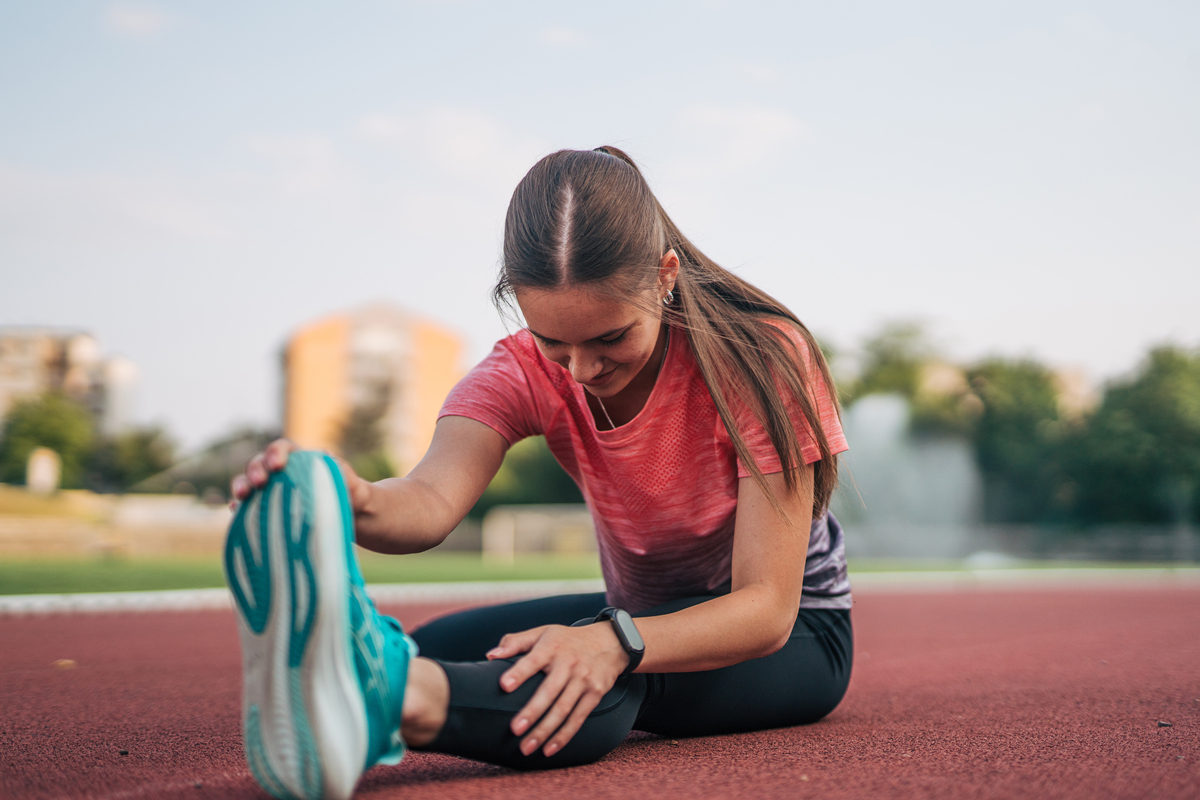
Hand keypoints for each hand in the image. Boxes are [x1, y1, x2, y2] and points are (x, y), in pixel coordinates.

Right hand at [229, 439, 373, 514]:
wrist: (351, 517)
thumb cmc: (352, 495)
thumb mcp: (354, 484)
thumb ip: (344, 473)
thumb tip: (327, 459)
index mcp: (300, 460)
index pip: (282, 448)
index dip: (276, 453)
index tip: (278, 465)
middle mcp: (281, 473)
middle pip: (260, 463)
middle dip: (256, 470)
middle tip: (260, 482)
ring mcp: (271, 491)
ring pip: (248, 482)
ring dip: (242, 486)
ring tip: (242, 496)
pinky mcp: (266, 510)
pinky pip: (248, 507)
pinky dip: (239, 508)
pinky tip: (235, 512)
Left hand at [486, 623, 629, 757]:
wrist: (609, 642)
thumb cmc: (566, 640)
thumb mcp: (543, 633)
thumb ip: (516, 642)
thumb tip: (491, 655)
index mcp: (551, 647)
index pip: (533, 660)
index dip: (519, 672)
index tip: (504, 686)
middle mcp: (568, 664)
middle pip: (549, 691)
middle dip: (532, 712)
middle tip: (514, 729)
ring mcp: (583, 680)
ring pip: (562, 709)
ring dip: (544, 731)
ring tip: (526, 747)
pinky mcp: (594, 694)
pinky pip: (578, 718)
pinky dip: (563, 735)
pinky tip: (549, 749)